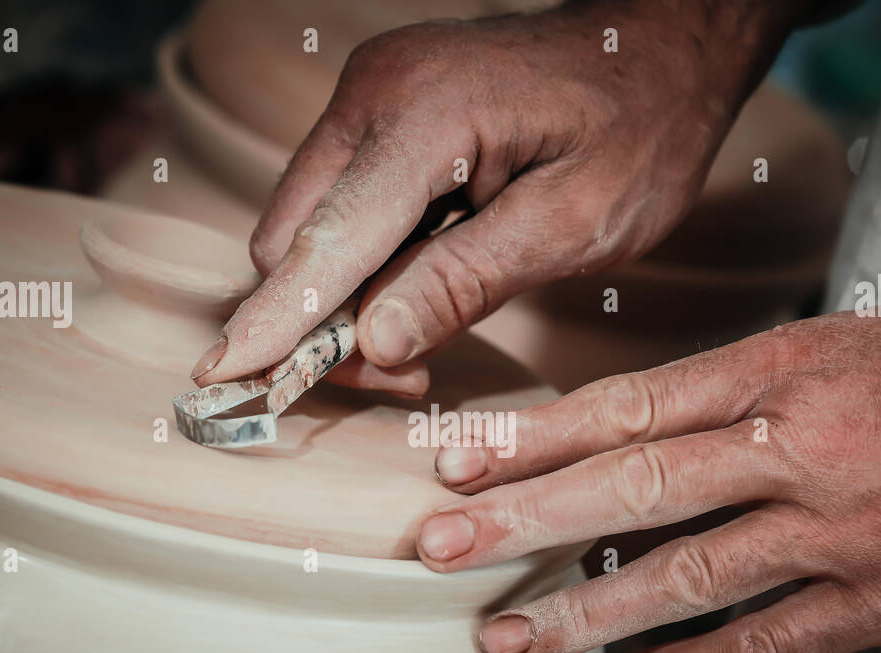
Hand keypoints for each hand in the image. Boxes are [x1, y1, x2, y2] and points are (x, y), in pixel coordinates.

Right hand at [190, 0, 802, 389]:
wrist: (660, 44)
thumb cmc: (639, 128)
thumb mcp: (572, 222)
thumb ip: (466, 281)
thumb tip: (374, 343)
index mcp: (424, 116)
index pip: (324, 241)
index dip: (275, 322)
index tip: (221, 378)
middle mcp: (374, 93)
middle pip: (291, 235)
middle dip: (314, 322)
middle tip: (395, 380)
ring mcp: (370, 96)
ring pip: (305, 223)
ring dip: (337, 297)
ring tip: (413, 341)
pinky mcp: (379, 111)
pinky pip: (337, 202)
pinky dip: (356, 260)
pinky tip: (410, 289)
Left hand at [415, 302, 880, 652]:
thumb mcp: (843, 343)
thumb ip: (742, 388)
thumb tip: (631, 430)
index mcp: (786, 367)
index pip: (631, 404)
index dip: (536, 436)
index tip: (458, 458)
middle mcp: (806, 444)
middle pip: (637, 486)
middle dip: (527, 519)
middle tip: (439, 548)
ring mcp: (846, 527)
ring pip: (690, 574)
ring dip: (588, 612)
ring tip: (508, 636)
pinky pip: (772, 643)